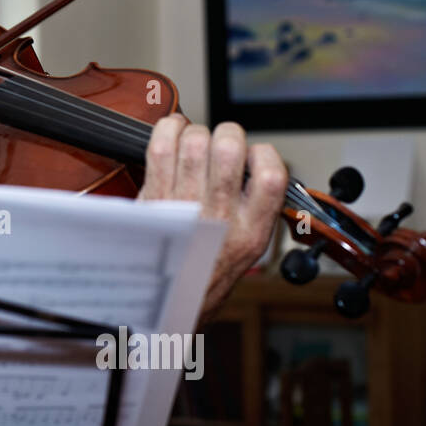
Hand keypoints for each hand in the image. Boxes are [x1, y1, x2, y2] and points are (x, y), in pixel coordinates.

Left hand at [136, 114, 287, 318]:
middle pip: (228, 148)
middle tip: (220, 145)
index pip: (271, 176)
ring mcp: (183, 205)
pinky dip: (168, 129)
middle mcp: (218, 216)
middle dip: (226, 134)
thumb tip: (252, 161)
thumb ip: (256, 205)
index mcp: (251, 230)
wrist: (168, 296)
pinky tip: (173, 134)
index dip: (263, 154)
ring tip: (194, 140)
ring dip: (196, 131)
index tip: (253, 156)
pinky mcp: (154, 198)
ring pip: (194, 142)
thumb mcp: (249, 244)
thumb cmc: (207, 267)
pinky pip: (160, 147)